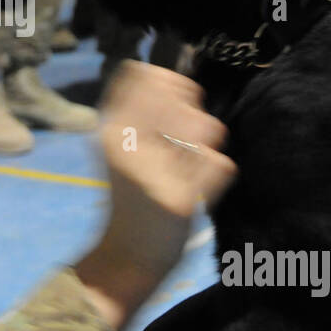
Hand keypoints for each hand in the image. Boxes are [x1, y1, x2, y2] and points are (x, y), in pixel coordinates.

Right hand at [75, 60, 236, 329]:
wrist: (127, 256)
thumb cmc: (129, 196)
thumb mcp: (118, 145)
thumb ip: (136, 108)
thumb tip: (166, 73)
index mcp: (110, 129)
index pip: (147, 75)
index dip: (171, 85)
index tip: (173, 109)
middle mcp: (127, 145)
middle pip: (185, 97)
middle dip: (193, 117)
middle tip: (182, 146)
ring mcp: (152, 173)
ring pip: (208, 127)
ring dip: (206, 147)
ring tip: (188, 168)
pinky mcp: (177, 201)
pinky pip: (220, 164)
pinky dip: (216, 178)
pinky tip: (196, 192)